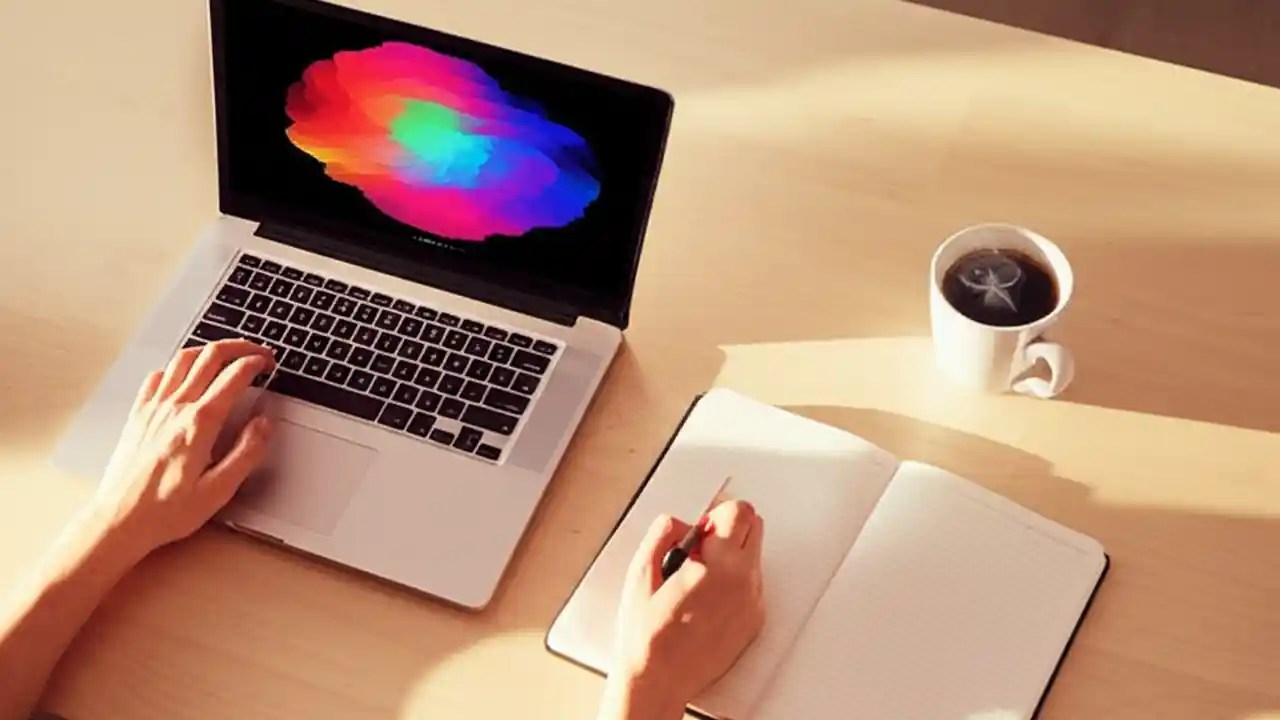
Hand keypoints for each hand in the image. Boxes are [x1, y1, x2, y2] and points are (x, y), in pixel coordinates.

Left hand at [94, 339, 276, 558]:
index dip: (256, 363)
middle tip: (255, 352)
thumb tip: (265, 423)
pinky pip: (158, 376)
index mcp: (199, 424)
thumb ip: (247, 452)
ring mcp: (154, 408)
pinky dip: (176, 367)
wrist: (119, 520)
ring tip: (225, 355)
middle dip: (239, 347)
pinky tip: (184, 376)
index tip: (268, 363)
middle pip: (210, 356)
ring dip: (209, 350)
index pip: (234, 376)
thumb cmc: (166, 511)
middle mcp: (175, 408)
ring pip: (183, 359)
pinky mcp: (138, 415)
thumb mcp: (220, 490)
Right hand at [604, 500, 765, 717]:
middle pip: (755, 528)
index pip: (740, 511)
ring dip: (732, 557)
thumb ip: (664, 533)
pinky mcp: (753, 622)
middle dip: (728, 530)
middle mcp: (745, 583)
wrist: (659, 680)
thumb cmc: (649, 636)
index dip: (716, 514)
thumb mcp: (642, 572)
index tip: (701, 530)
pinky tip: (706, 599)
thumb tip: (681, 523)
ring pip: (754, 557)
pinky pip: (752, 585)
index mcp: (720, 566)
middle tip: (700, 550)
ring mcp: (753, 604)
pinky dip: (734, 583)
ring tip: (698, 579)